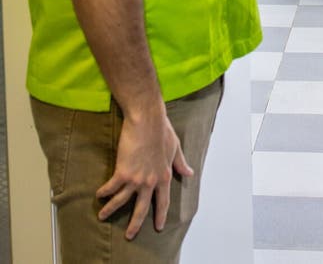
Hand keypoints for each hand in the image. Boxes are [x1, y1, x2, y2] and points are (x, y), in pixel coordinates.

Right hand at [96, 109, 193, 239]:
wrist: (147, 120)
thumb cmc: (162, 130)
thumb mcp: (175, 147)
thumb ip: (180, 163)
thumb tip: (190, 173)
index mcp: (164, 176)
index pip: (163, 201)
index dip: (160, 214)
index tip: (158, 226)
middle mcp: (150, 182)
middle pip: (141, 209)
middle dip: (135, 224)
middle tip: (130, 235)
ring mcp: (136, 179)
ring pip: (121, 201)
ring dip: (110, 210)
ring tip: (102, 216)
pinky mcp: (122, 172)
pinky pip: (110, 187)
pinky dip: (104, 192)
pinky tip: (98, 195)